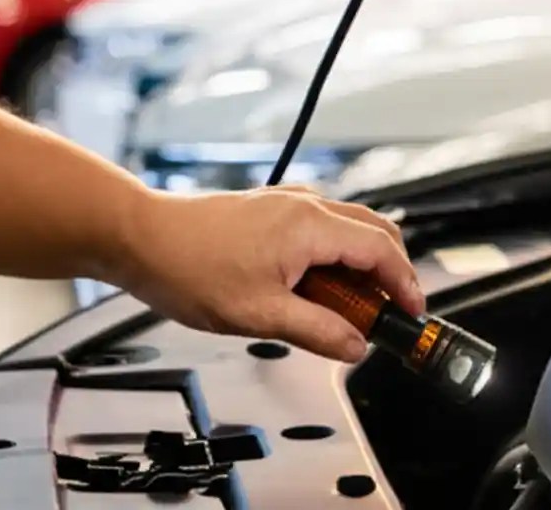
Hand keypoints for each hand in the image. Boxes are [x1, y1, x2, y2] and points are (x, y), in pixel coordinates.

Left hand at [109, 186, 422, 362]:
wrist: (139, 237)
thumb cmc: (187, 266)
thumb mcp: (258, 315)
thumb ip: (317, 331)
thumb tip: (355, 346)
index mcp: (310, 227)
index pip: (382, 251)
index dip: (405, 285)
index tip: (411, 313)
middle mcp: (306, 206)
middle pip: (376, 233)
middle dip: (391, 274)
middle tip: (387, 314)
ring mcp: (289, 204)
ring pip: (350, 229)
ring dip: (360, 267)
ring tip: (346, 309)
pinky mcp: (273, 209)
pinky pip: (324, 227)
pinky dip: (336, 256)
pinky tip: (315, 287)